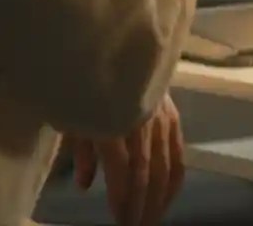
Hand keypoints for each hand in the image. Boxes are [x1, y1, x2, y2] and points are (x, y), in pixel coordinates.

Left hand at [69, 93, 185, 225]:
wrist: (115, 44)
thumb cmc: (86, 80)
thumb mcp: (74, 114)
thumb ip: (83, 152)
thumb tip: (86, 186)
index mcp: (115, 121)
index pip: (124, 169)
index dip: (123, 198)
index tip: (120, 220)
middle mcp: (143, 122)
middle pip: (147, 172)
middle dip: (142, 204)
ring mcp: (162, 118)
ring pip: (166, 163)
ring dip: (160, 196)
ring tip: (154, 217)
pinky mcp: (173, 115)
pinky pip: (178, 150)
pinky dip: (175, 176)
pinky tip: (170, 193)